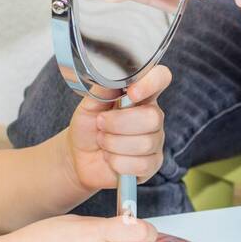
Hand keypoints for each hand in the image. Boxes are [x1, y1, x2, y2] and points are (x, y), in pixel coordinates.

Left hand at [64, 65, 170, 193]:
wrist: (80, 156)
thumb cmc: (88, 126)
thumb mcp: (88, 105)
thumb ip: (101, 90)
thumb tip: (109, 77)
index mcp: (141, 94)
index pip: (161, 78)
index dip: (151, 83)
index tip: (132, 93)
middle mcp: (153, 116)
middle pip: (153, 117)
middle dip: (119, 123)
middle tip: (100, 123)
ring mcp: (155, 141)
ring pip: (145, 143)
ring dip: (114, 143)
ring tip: (103, 141)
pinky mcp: (152, 164)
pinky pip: (141, 164)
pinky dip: (118, 162)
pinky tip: (111, 158)